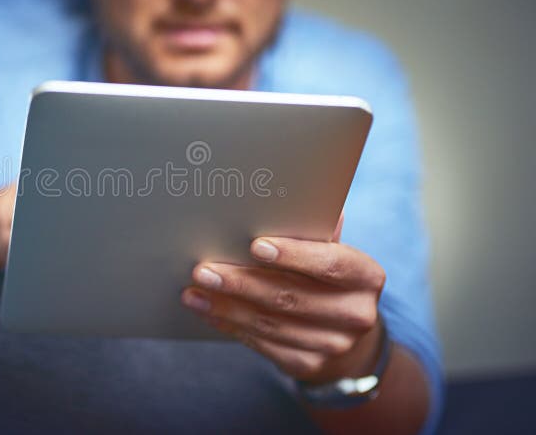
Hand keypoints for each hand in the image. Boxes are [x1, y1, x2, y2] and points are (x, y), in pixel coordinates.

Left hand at [181, 214, 386, 382]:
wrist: (345, 331)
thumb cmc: (327, 276)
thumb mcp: (330, 250)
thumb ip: (313, 230)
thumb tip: (288, 196)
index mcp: (366, 276)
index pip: (331, 263)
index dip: (294, 255)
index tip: (255, 245)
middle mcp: (356, 314)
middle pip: (291, 297)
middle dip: (242, 282)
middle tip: (204, 269)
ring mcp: (333, 345)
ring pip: (271, 324)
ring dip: (226, 307)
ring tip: (194, 291)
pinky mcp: (308, 364)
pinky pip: (263, 344)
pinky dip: (231, 326)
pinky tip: (207, 311)